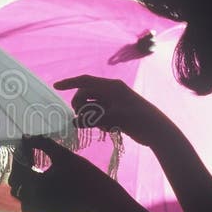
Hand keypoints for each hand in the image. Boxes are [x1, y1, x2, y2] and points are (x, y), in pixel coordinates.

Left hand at [8, 135, 121, 211]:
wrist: (101, 196)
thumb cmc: (83, 173)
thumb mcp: (62, 154)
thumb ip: (42, 143)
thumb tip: (27, 137)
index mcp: (36, 183)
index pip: (19, 167)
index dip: (20, 155)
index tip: (26, 145)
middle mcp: (34, 200)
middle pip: (15, 183)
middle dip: (19, 169)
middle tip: (28, 157)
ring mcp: (40, 210)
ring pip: (20, 197)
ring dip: (23, 184)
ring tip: (33, 171)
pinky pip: (31, 205)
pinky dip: (31, 194)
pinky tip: (41, 183)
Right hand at [54, 75, 171, 147]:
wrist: (156, 130)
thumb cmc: (137, 119)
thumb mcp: (113, 118)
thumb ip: (92, 119)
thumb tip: (74, 122)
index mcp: (111, 86)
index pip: (85, 81)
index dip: (70, 83)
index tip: (55, 86)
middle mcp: (110, 92)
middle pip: (85, 95)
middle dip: (80, 106)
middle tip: (81, 119)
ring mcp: (112, 102)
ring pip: (91, 106)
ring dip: (90, 116)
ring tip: (101, 126)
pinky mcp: (114, 113)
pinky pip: (98, 114)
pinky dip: (97, 121)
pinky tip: (108, 129)